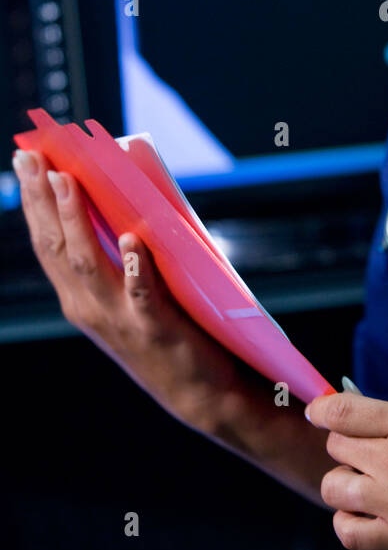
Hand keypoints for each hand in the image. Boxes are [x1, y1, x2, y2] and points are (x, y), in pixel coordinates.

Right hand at [12, 148, 253, 434]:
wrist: (200, 393)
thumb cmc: (169, 333)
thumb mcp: (130, 296)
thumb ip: (119, 258)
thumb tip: (121, 199)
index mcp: (79, 298)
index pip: (48, 243)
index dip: (33, 202)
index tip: (26, 159)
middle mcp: (89, 308)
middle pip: (57, 247)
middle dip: (41, 199)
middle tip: (33, 155)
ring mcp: (119, 319)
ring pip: (89, 263)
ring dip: (76, 219)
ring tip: (66, 179)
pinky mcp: (155, 328)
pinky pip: (142, 294)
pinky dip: (135, 266)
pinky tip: (130, 239)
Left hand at [305, 391, 387, 549]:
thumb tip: (342, 413)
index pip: (341, 413)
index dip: (323, 411)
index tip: (319, 414)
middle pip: (336, 448)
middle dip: (348, 447)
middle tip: (371, 455)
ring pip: (334, 488)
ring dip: (346, 484)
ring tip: (370, 485)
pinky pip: (347, 531)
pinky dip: (349, 521)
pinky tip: (368, 514)